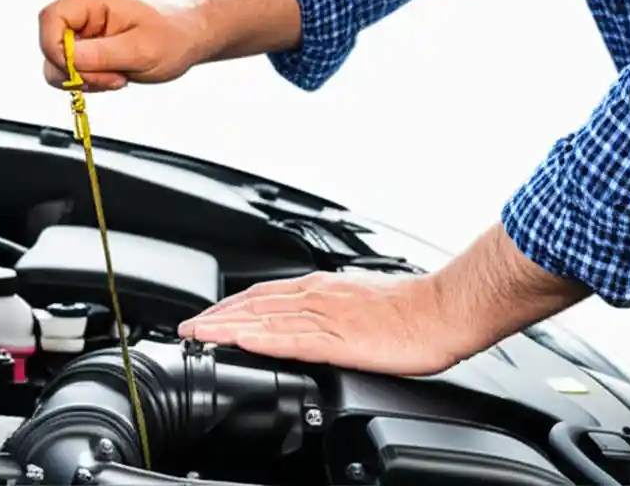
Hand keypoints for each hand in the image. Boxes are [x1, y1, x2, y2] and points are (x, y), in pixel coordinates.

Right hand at [38, 0, 206, 91]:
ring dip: (84, 78)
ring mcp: (84, 26)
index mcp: (94, 0)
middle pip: (50, 43)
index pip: (50, 18)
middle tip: (109, 79)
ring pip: (58, 60)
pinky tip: (113, 75)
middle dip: (74, 71)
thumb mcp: (141, 51)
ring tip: (117, 77)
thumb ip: (101, 54)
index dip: (54, 49)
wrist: (188, 37)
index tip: (77, 71)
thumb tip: (68, 58)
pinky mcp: (87, 42)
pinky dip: (88, 78)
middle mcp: (84, 9)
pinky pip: (71, 66)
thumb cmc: (173, 38)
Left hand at [177, 271, 464, 375]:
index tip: (205, 317)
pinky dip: (264, 340)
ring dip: (227, 327)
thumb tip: (310, 319)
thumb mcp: (358, 301)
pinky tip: (243, 342)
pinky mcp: (341, 339)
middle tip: (186, 328)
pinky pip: (295, 339)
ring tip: (199, 334)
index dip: (229, 306)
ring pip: (265, 320)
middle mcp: (317, 296)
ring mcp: (326, 317)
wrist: (443, 309)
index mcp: (320, 287)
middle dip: (216, 317)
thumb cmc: (410, 309)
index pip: (261, 295)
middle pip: (253, 305)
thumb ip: (329, 309)